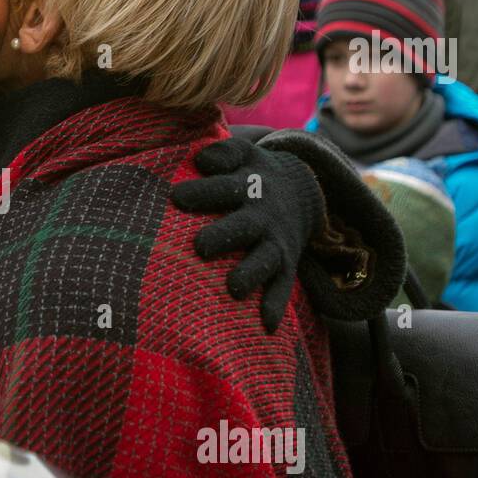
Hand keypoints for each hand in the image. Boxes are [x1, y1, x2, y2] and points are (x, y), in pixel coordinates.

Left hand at [169, 136, 324, 331]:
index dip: (202, 192)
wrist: (302, 190)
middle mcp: (262, 216)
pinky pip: (283, 287)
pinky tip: (267, 326)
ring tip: (234, 288)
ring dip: (250, 274)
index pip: (224, 187)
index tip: (176, 197)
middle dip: (224, 235)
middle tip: (200, 246)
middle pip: (244, 226)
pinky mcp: (285, 265)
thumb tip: (200, 158)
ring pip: (264, 260)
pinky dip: (276, 305)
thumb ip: (224, 152)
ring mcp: (275, 243)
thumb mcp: (244, 153)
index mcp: (248, 187)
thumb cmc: (252, 173)